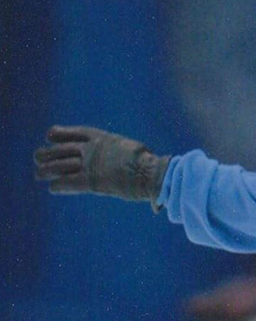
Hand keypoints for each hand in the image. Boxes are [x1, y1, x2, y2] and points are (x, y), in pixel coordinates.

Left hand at [34, 125, 170, 209]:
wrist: (150, 173)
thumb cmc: (148, 162)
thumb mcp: (133, 149)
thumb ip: (125, 151)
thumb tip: (142, 153)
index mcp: (100, 138)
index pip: (72, 133)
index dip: (58, 134)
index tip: (50, 136)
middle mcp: (90, 149)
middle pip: (59, 149)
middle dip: (46, 153)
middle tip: (39, 158)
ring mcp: (88, 165)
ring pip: (56, 166)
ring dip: (45, 170)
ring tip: (39, 174)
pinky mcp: (89, 182)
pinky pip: (65, 183)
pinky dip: (57, 186)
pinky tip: (54, 188)